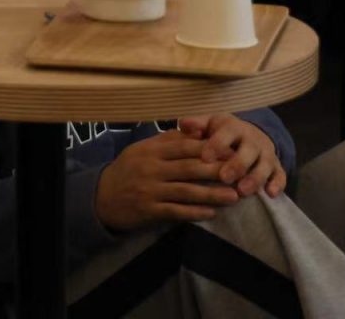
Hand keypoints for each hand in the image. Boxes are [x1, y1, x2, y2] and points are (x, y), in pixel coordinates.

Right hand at [95, 129, 238, 230]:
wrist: (102, 196)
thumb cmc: (128, 170)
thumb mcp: (142, 150)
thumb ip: (168, 141)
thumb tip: (196, 130)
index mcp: (150, 150)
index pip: (184, 147)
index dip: (211, 149)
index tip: (233, 152)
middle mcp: (150, 168)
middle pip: (189, 168)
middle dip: (217, 171)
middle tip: (241, 174)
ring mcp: (149, 190)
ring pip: (186, 191)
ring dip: (212, 194)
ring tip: (234, 196)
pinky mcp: (148, 210)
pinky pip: (176, 211)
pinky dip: (195, 212)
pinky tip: (211, 213)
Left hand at [178, 115, 287, 198]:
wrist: (250, 134)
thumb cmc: (221, 132)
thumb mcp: (209, 124)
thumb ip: (196, 125)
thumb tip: (182, 123)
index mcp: (234, 128)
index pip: (226, 134)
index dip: (216, 145)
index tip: (205, 158)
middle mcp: (253, 140)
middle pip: (248, 151)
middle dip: (237, 165)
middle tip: (224, 178)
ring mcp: (267, 154)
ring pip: (264, 166)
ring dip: (255, 178)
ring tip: (242, 191)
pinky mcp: (276, 167)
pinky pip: (280, 175)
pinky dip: (277, 184)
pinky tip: (270, 194)